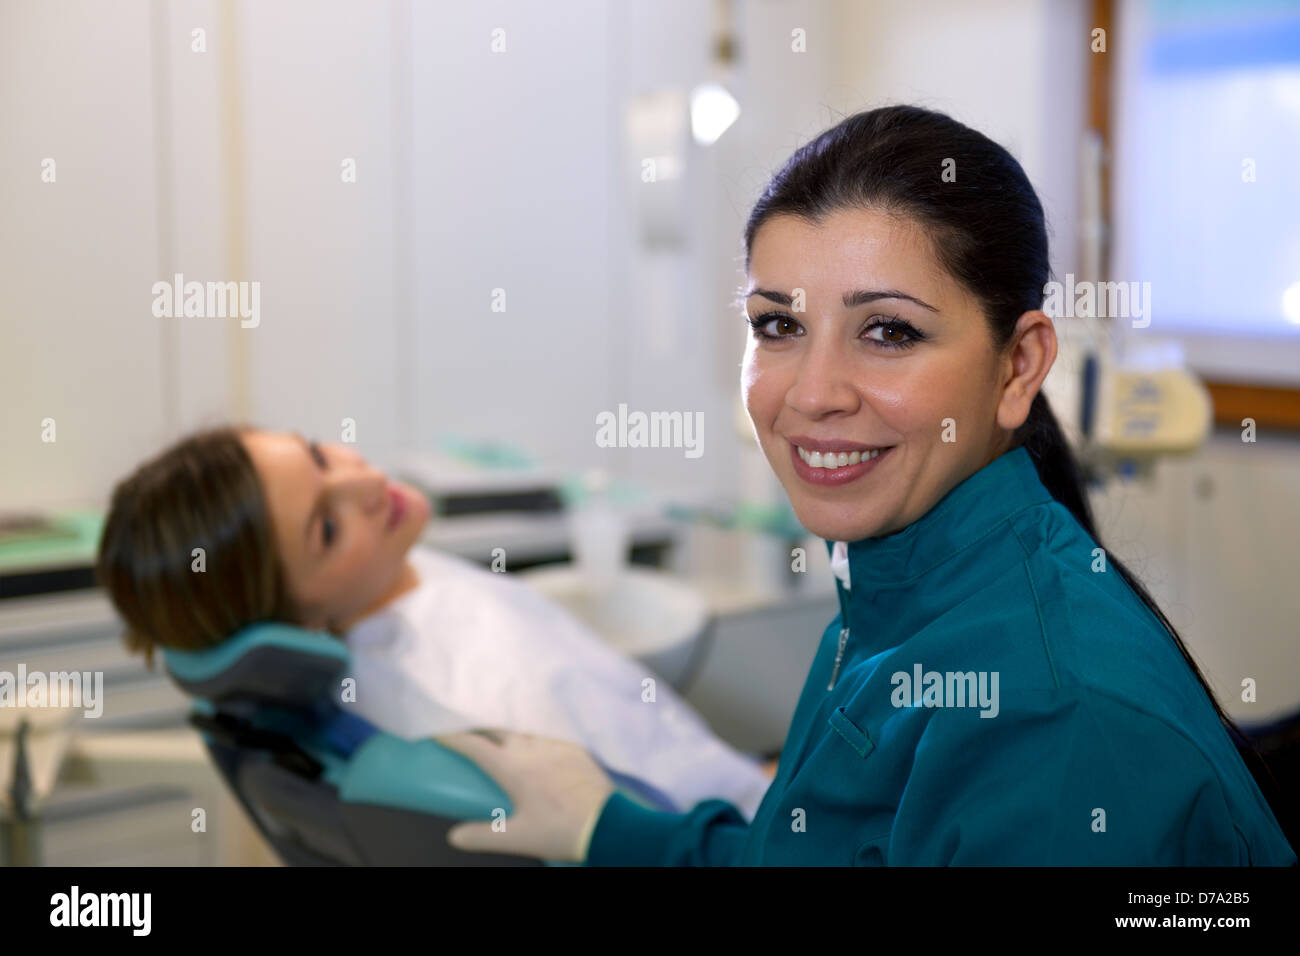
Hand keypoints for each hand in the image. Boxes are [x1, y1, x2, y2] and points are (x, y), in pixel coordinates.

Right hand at [434, 728, 616, 863]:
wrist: (606, 823)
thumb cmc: (558, 830)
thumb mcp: (516, 838)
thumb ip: (482, 836)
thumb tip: (454, 836)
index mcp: (512, 767)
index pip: (475, 745)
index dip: (454, 737)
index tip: (439, 730)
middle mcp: (530, 748)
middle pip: (499, 727)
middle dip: (480, 724)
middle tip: (468, 724)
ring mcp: (555, 744)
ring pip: (525, 726)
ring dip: (509, 725)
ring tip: (501, 728)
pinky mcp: (575, 746)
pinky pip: (550, 730)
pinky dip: (536, 730)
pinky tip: (537, 736)